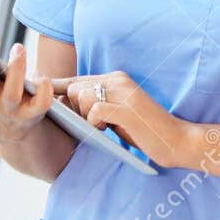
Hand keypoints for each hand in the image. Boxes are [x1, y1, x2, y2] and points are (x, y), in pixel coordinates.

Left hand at [53, 70, 191, 169]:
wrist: (177, 140)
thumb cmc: (145, 131)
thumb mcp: (116, 114)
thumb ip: (95, 105)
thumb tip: (60, 102)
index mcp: (117, 79)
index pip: (76, 79)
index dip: (56, 89)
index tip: (41, 96)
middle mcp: (119, 80)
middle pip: (74, 87)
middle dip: (74, 108)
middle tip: (90, 124)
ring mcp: (124, 92)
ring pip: (82, 96)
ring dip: (85, 116)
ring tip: (102, 127)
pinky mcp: (127, 108)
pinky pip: (94, 111)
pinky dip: (95, 123)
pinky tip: (108, 130)